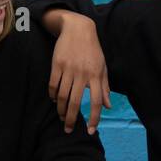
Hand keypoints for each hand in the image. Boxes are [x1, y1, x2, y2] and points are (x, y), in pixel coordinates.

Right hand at [48, 13, 109, 133]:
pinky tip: (55, 100)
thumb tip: (108, 106)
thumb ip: (104, 87)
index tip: (91, 131)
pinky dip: (53, 95)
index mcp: (96, 76)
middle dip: (72, 119)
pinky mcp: (57, 64)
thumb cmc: (93, 50)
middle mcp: (83, 74)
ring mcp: (69, 69)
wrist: (78, 29)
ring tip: (62, 117)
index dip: (94, 118)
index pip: (97, 102)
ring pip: (63, 96)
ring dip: (61, 109)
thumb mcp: (102, 67)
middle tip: (68, 130)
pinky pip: (53, 84)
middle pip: (76, 102)